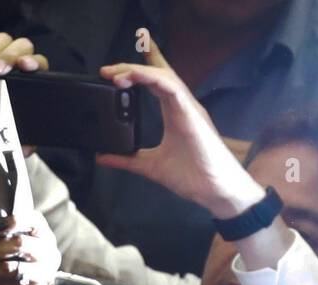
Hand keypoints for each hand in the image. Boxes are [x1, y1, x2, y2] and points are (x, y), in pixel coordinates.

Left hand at [98, 40, 260, 217]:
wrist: (216, 190)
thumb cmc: (193, 176)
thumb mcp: (150, 166)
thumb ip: (127, 160)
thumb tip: (102, 157)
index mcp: (174, 113)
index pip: (157, 82)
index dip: (142, 66)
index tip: (121, 62)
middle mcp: (182, 105)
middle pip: (158, 74)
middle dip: (133, 65)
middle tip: (107, 69)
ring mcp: (188, 107)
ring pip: (163, 77)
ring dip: (138, 71)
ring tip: (116, 74)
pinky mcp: (192, 113)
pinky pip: (172, 88)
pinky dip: (154, 79)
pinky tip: (138, 76)